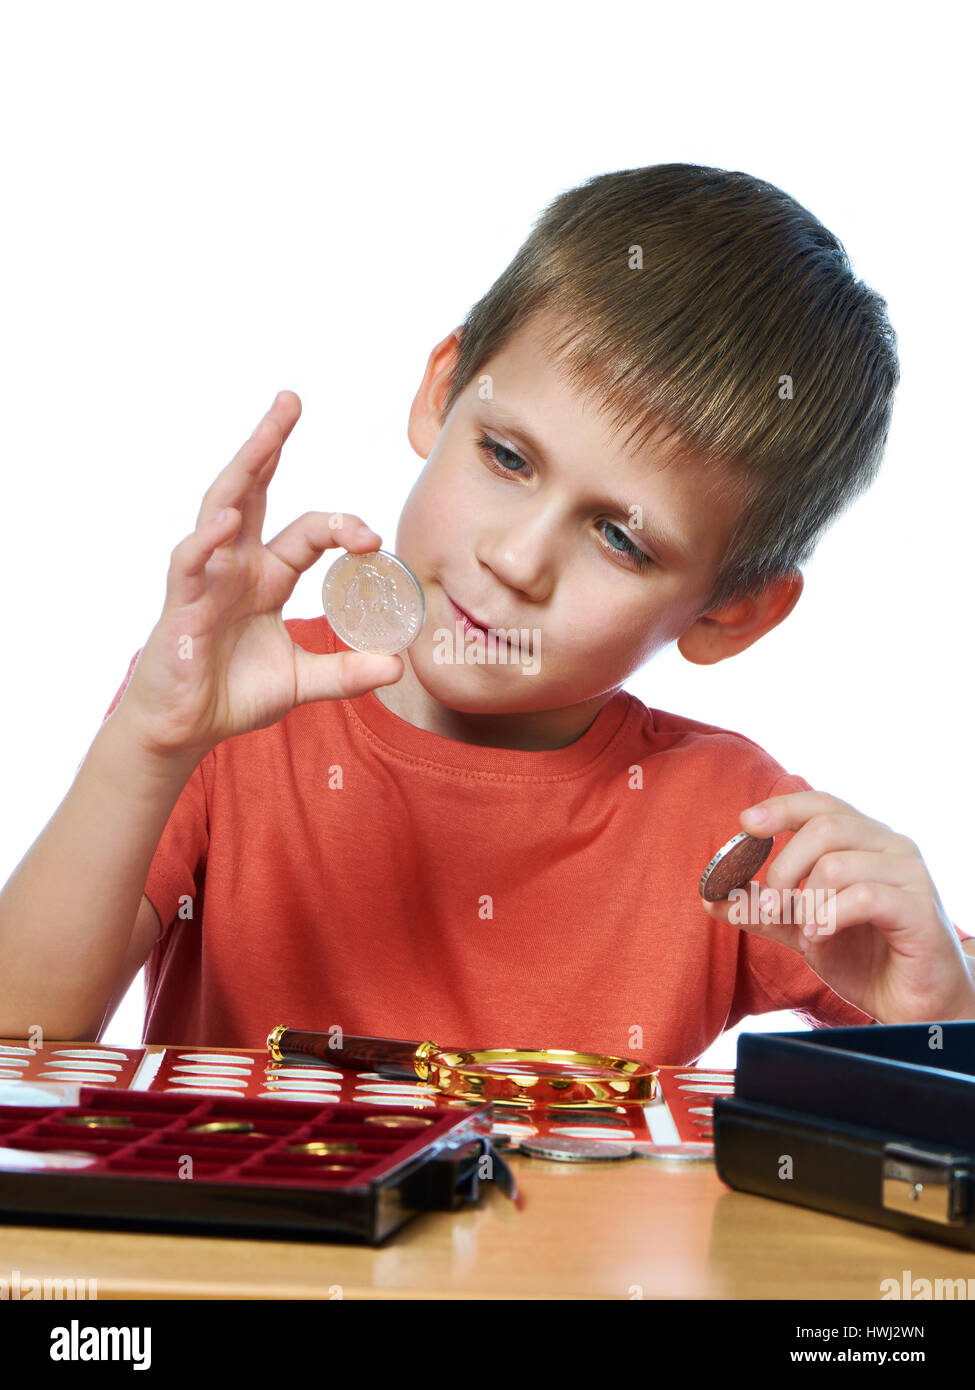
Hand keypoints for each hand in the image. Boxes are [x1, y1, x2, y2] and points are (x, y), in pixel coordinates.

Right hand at [117, 390, 403, 760]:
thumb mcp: (302, 682)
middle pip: (253, 491)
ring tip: (267, 432)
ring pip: (221, 509)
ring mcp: (205, 580)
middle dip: (270, 444)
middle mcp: (235, 566)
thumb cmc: (231, 694)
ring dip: (245, 469)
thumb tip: (396, 666)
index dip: (341, 526)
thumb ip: (346, 672)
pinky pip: (190, 563)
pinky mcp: (181, 606)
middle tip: (290, 401)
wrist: (185, 730)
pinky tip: (228, 518)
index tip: (373, 539)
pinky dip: (207, 540)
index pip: (307, 532)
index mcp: (266, 576)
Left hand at [700, 790, 974, 1023]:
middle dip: (783, 866)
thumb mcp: (803, 929)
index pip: (821, 804)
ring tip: (803, 930)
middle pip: (824, 827)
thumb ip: (763, 910)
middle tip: (770, 904)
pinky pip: (864, 897)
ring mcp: (909, 875)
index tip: (745, 824)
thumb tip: (710, 899)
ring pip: (838, 863)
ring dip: (804, 900)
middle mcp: (891, 847)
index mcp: (865, 841)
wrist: (916, 1006)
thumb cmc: (866, 958)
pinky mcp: (920, 910)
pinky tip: (820, 937)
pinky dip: (829, 917)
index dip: (781, 808)